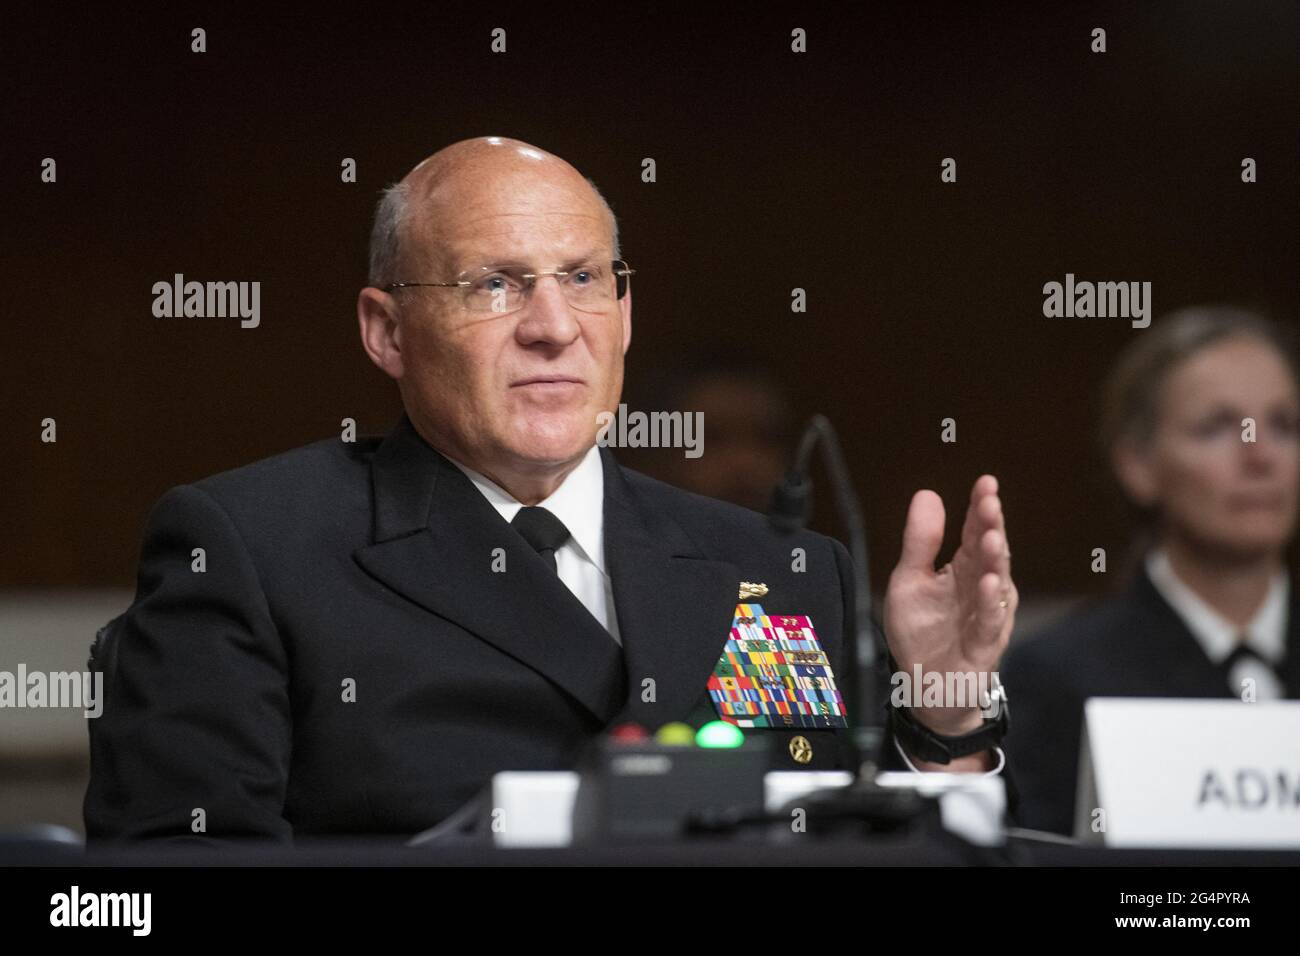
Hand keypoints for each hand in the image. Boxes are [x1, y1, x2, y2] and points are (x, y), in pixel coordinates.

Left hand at [883, 474, 1016, 737]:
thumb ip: (919, 542)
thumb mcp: (909, 580)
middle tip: (990, 501)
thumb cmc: (921, 631)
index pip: (974, 530)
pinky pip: (990, 622)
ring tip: (990, 536)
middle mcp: (981, 586)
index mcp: (962, 567)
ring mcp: (986, 615)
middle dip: (991, 525)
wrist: (924, 685)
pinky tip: (987, 584)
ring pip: (996, 582)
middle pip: (988, 550)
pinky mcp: (984, 645)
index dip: (980, 507)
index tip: (986, 482)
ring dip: (994, 559)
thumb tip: (928, 494)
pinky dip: (990, 603)